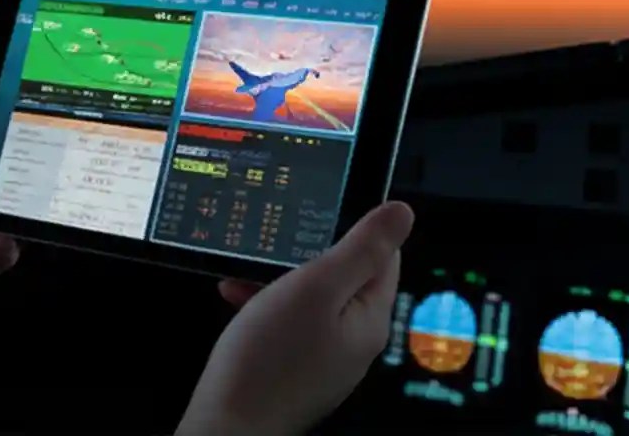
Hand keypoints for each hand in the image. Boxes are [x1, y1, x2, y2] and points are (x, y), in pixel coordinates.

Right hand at [177, 201, 413, 435]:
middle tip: (277, 245)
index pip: (384, 257)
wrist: (227, 424)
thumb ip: (361, 248)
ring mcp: (324, 358)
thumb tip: (401, 213)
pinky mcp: (295, 369)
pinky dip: (265, 305)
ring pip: (311, 299)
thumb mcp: (317, 287)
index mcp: (369, 319)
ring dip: (279, 279)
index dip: (355, 229)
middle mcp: (353, 341)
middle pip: (344, 277)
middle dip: (307, 255)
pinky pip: (288, 324)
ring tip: (248, 272)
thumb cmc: (268, 360)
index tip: (323, 214)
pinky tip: (238, 298)